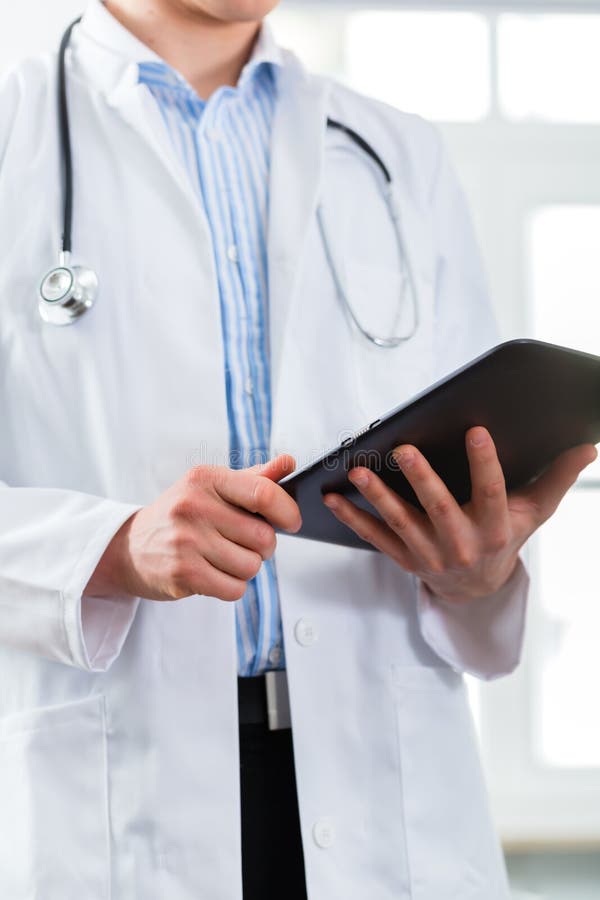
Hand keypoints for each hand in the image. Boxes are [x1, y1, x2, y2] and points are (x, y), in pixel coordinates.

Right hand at [85, 455, 300, 601]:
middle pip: (263, 537)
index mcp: (205, 478)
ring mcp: (186, 541)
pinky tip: (214, 574)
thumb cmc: (180, 515)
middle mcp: (193, 506)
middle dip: (263, 547)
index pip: (263, 493)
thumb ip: (252, 478)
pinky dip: (232, 586)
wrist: (129, 547)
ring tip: (223, 558)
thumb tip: (289, 462)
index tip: (292, 522)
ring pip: (251, 566)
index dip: (287, 511)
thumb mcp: (210, 488)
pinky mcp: (182, 574)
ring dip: (246, 568)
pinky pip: (235, 588)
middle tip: (244, 544)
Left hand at [323, 427, 596, 603]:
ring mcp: (429, 555)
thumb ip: (556, 478)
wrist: (476, 589)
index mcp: (494, 529)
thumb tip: (588, 447)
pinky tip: (332, 498)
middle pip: (439, 509)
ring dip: (378, 497)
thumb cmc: (504, 539)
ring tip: (358, 470)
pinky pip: (375, 538)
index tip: (476, 430)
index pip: (491, 493)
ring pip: (401, 524)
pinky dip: (353, 518)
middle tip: (404, 449)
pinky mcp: (404, 558)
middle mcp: (461, 544)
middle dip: (421, 480)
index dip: (484, 463)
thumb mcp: (532, 512)